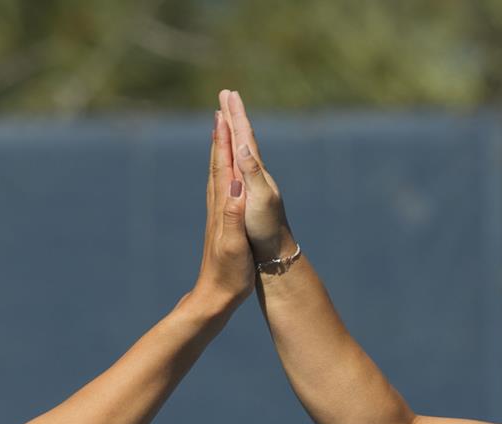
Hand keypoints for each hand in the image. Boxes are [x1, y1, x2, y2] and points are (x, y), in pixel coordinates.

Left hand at [190, 102, 254, 313]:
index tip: (224, 112)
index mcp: (222, 208)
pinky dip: (222, 172)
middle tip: (221, 109)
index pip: (223, 166)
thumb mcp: (233, 246)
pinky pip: (220, 190)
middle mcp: (217, 207)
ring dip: (220, 150)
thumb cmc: (228, 276)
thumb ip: (232, 215)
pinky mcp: (220, 225)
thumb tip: (233, 186)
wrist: (213, 299)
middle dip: (220, 136)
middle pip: (218, 163)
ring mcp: (217, 216)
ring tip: (220, 132)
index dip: (224, 139)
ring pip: (217, 174)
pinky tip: (223, 173)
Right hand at [219, 90, 295, 261]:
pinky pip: (238, 165)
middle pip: (243, 137)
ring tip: (227, 117)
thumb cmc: (267, 228)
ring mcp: (253, 183)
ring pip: (241, 149)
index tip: (228, 94)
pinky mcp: (249, 194)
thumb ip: (252, 172)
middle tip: (226, 94)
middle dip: (234, 116)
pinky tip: (234, 154)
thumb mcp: (260, 198)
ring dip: (234, 132)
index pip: (245, 136)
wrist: (275, 251)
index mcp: (256, 171)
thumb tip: (243, 145)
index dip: (236, 115)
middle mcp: (255, 173)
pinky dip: (234, 153)